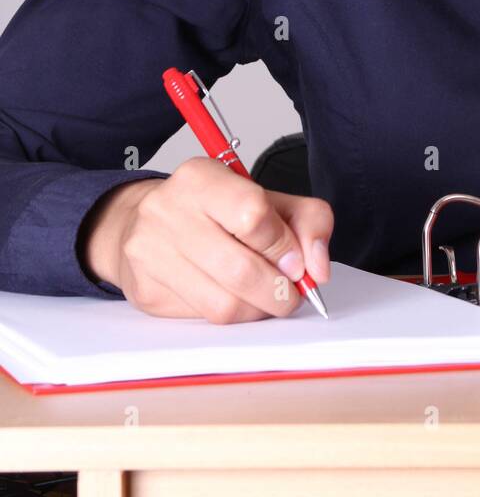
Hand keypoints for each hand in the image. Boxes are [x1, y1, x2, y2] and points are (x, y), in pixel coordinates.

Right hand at [81, 157, 332, 322]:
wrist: (145, 222)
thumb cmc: (215, 210)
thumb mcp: (268, 198)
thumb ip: (308, 222)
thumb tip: (317, 269)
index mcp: (201, 178)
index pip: (253, 215)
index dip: (284, 246)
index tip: (296, 261)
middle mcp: (167, 211)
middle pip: (240, 269)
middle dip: (278, 291)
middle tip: (290, 294)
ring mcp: (150, 253)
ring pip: (223, 304)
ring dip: (257, 309)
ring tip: (264, 298)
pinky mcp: (146, 291)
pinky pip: (203, 318)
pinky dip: (231, 316)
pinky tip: (233, 297)